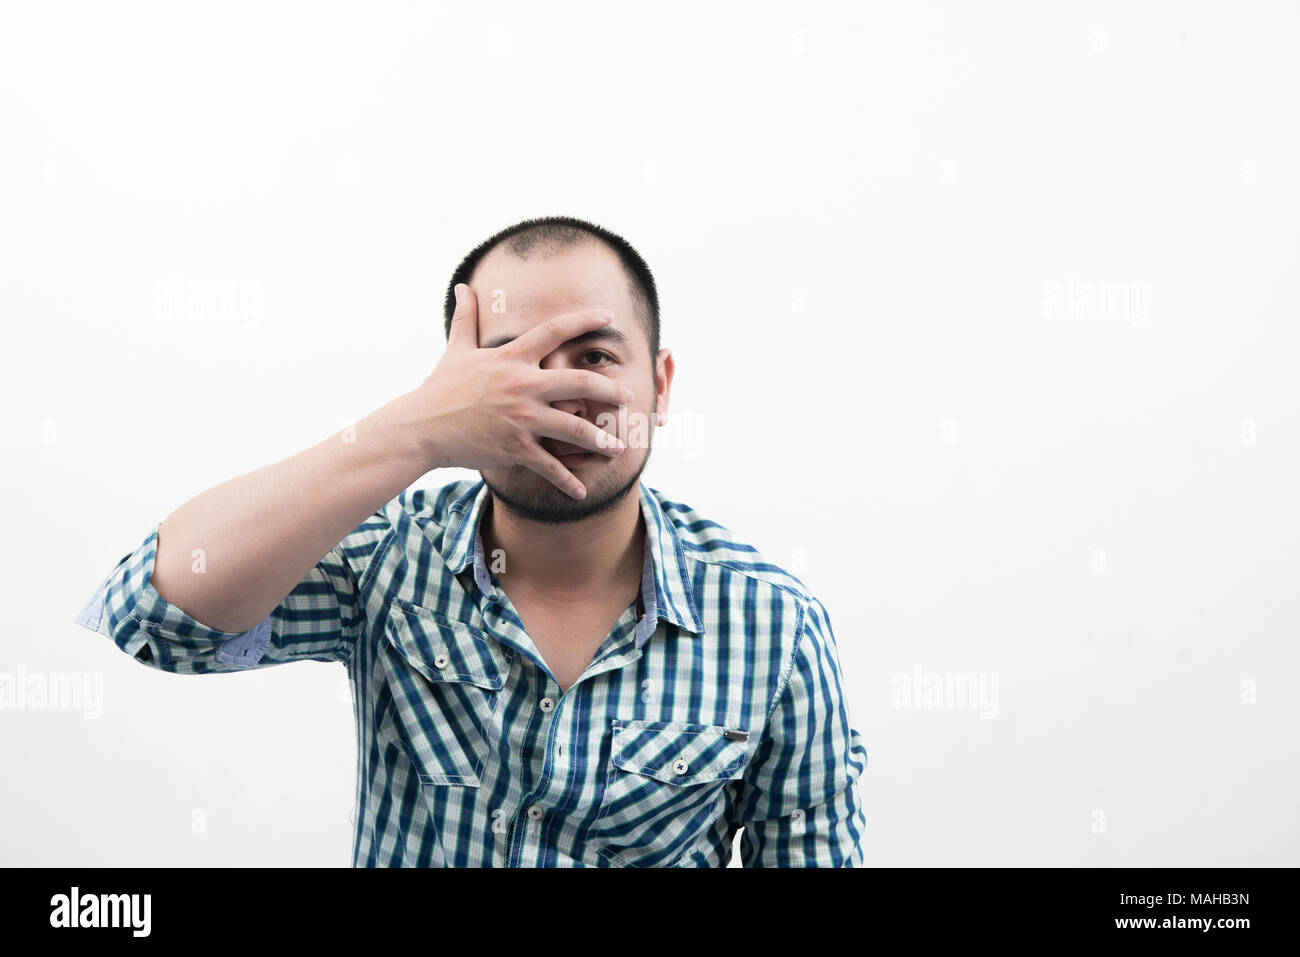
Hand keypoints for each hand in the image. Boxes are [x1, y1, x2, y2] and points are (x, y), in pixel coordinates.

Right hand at [414, 283, 632, 498]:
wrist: (420, 427)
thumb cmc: (439, 389)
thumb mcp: (456, 349)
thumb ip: (466, 318)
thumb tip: (462, 286)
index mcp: (511, 358)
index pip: (554, 332)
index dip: (583, 320)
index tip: (608, 316)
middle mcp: (521, 385)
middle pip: (578, 383)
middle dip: (608, 390)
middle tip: (628, 396)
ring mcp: (521, 418)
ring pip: (574, 428)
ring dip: (601, 440)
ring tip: (619, 447)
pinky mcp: (515, 447)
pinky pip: (549, 465)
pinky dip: (566, 481)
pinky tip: (581, 491)